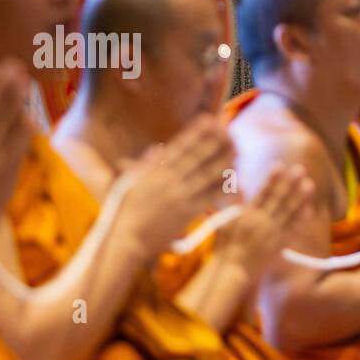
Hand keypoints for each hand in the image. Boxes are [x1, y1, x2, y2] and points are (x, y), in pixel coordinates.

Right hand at [121, 115, 235, 258]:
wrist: (126, 239)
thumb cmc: (123, 211)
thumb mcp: (129, 182)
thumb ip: (144, 164)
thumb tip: (157, 147)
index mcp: (153, 170)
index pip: (179, 147)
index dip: (195, 133)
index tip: (208, 120)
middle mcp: (167, 179)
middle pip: (196, 157)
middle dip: (214, 142)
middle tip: (229, 131)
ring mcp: (178, 195)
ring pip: (205, 174)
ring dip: (223, 160)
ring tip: (237, 150)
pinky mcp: (186, 212)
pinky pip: (209, 197)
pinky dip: (222, 187)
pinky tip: (235, 180)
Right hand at [216, 163, 312, 273]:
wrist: (233, 272)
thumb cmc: (224, 247)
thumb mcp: (224, 222)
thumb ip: (233, 203)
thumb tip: (239, 184)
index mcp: (247, 215)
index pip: (262, 192)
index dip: (272, 179)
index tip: (280, 165)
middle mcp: (261, 222)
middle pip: (279, 199)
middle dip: (290, 183)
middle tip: (300, 169)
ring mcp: (272, 233)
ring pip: (289, 212)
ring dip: (300, 197)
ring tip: (309, 183)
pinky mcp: (278, 245)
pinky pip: (292, 230)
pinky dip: (301, 219)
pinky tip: (309, 209)